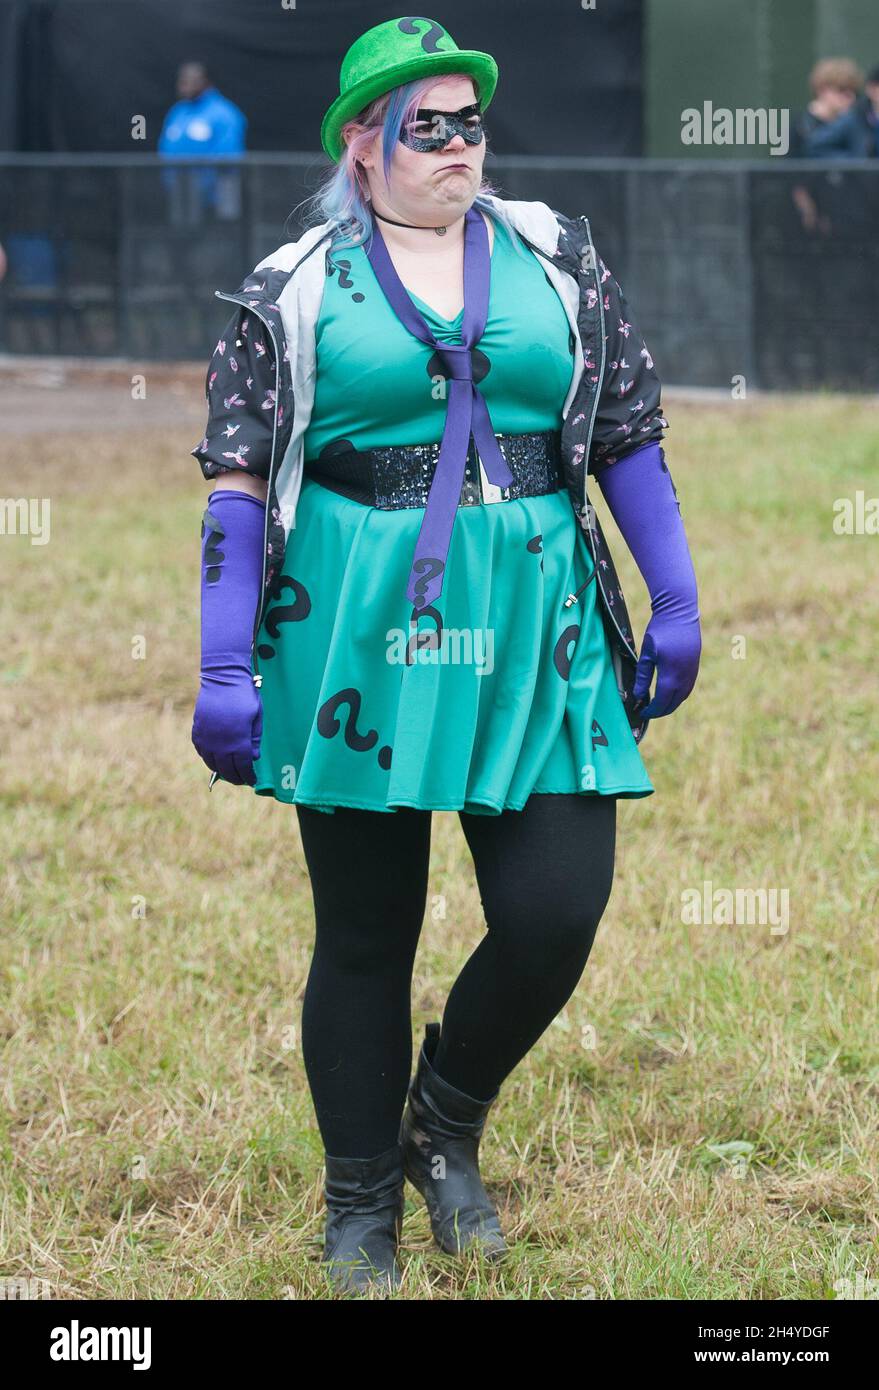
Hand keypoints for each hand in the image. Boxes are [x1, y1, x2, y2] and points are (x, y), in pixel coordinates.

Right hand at [192, 660, 262, 784]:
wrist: (223, 678)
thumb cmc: (244, 696)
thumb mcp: (257, 716)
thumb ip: (255, 739)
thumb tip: (253, 757)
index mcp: (238, 741)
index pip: (243, 767)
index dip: (248, 777)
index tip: (252, 781)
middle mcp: (221, 744)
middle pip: (227, 769)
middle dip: (235, 778)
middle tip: (241, 780)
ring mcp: (207, 738)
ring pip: (212, 763)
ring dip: (221, 770)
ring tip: (229, 772)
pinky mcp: (197, 731)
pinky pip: (202, 751)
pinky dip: (209, 758)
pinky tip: (215, 758)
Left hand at [633, 613, 700, 719]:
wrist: (680, 612)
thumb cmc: (659, 630)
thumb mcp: (647, 653)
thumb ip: (642, 676)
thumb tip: (638, 696)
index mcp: (671, 673)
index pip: (662, 701)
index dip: (652, 711)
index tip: (642, 713)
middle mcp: (684, 675)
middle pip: (673, 702)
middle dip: (661, 711)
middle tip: (648, 712)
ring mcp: (692, 671)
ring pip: (683, 696)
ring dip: (671, 704)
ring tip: (658, 706)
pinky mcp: (695, 666)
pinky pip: (688, 687)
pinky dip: (678, 695)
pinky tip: (670, 694)